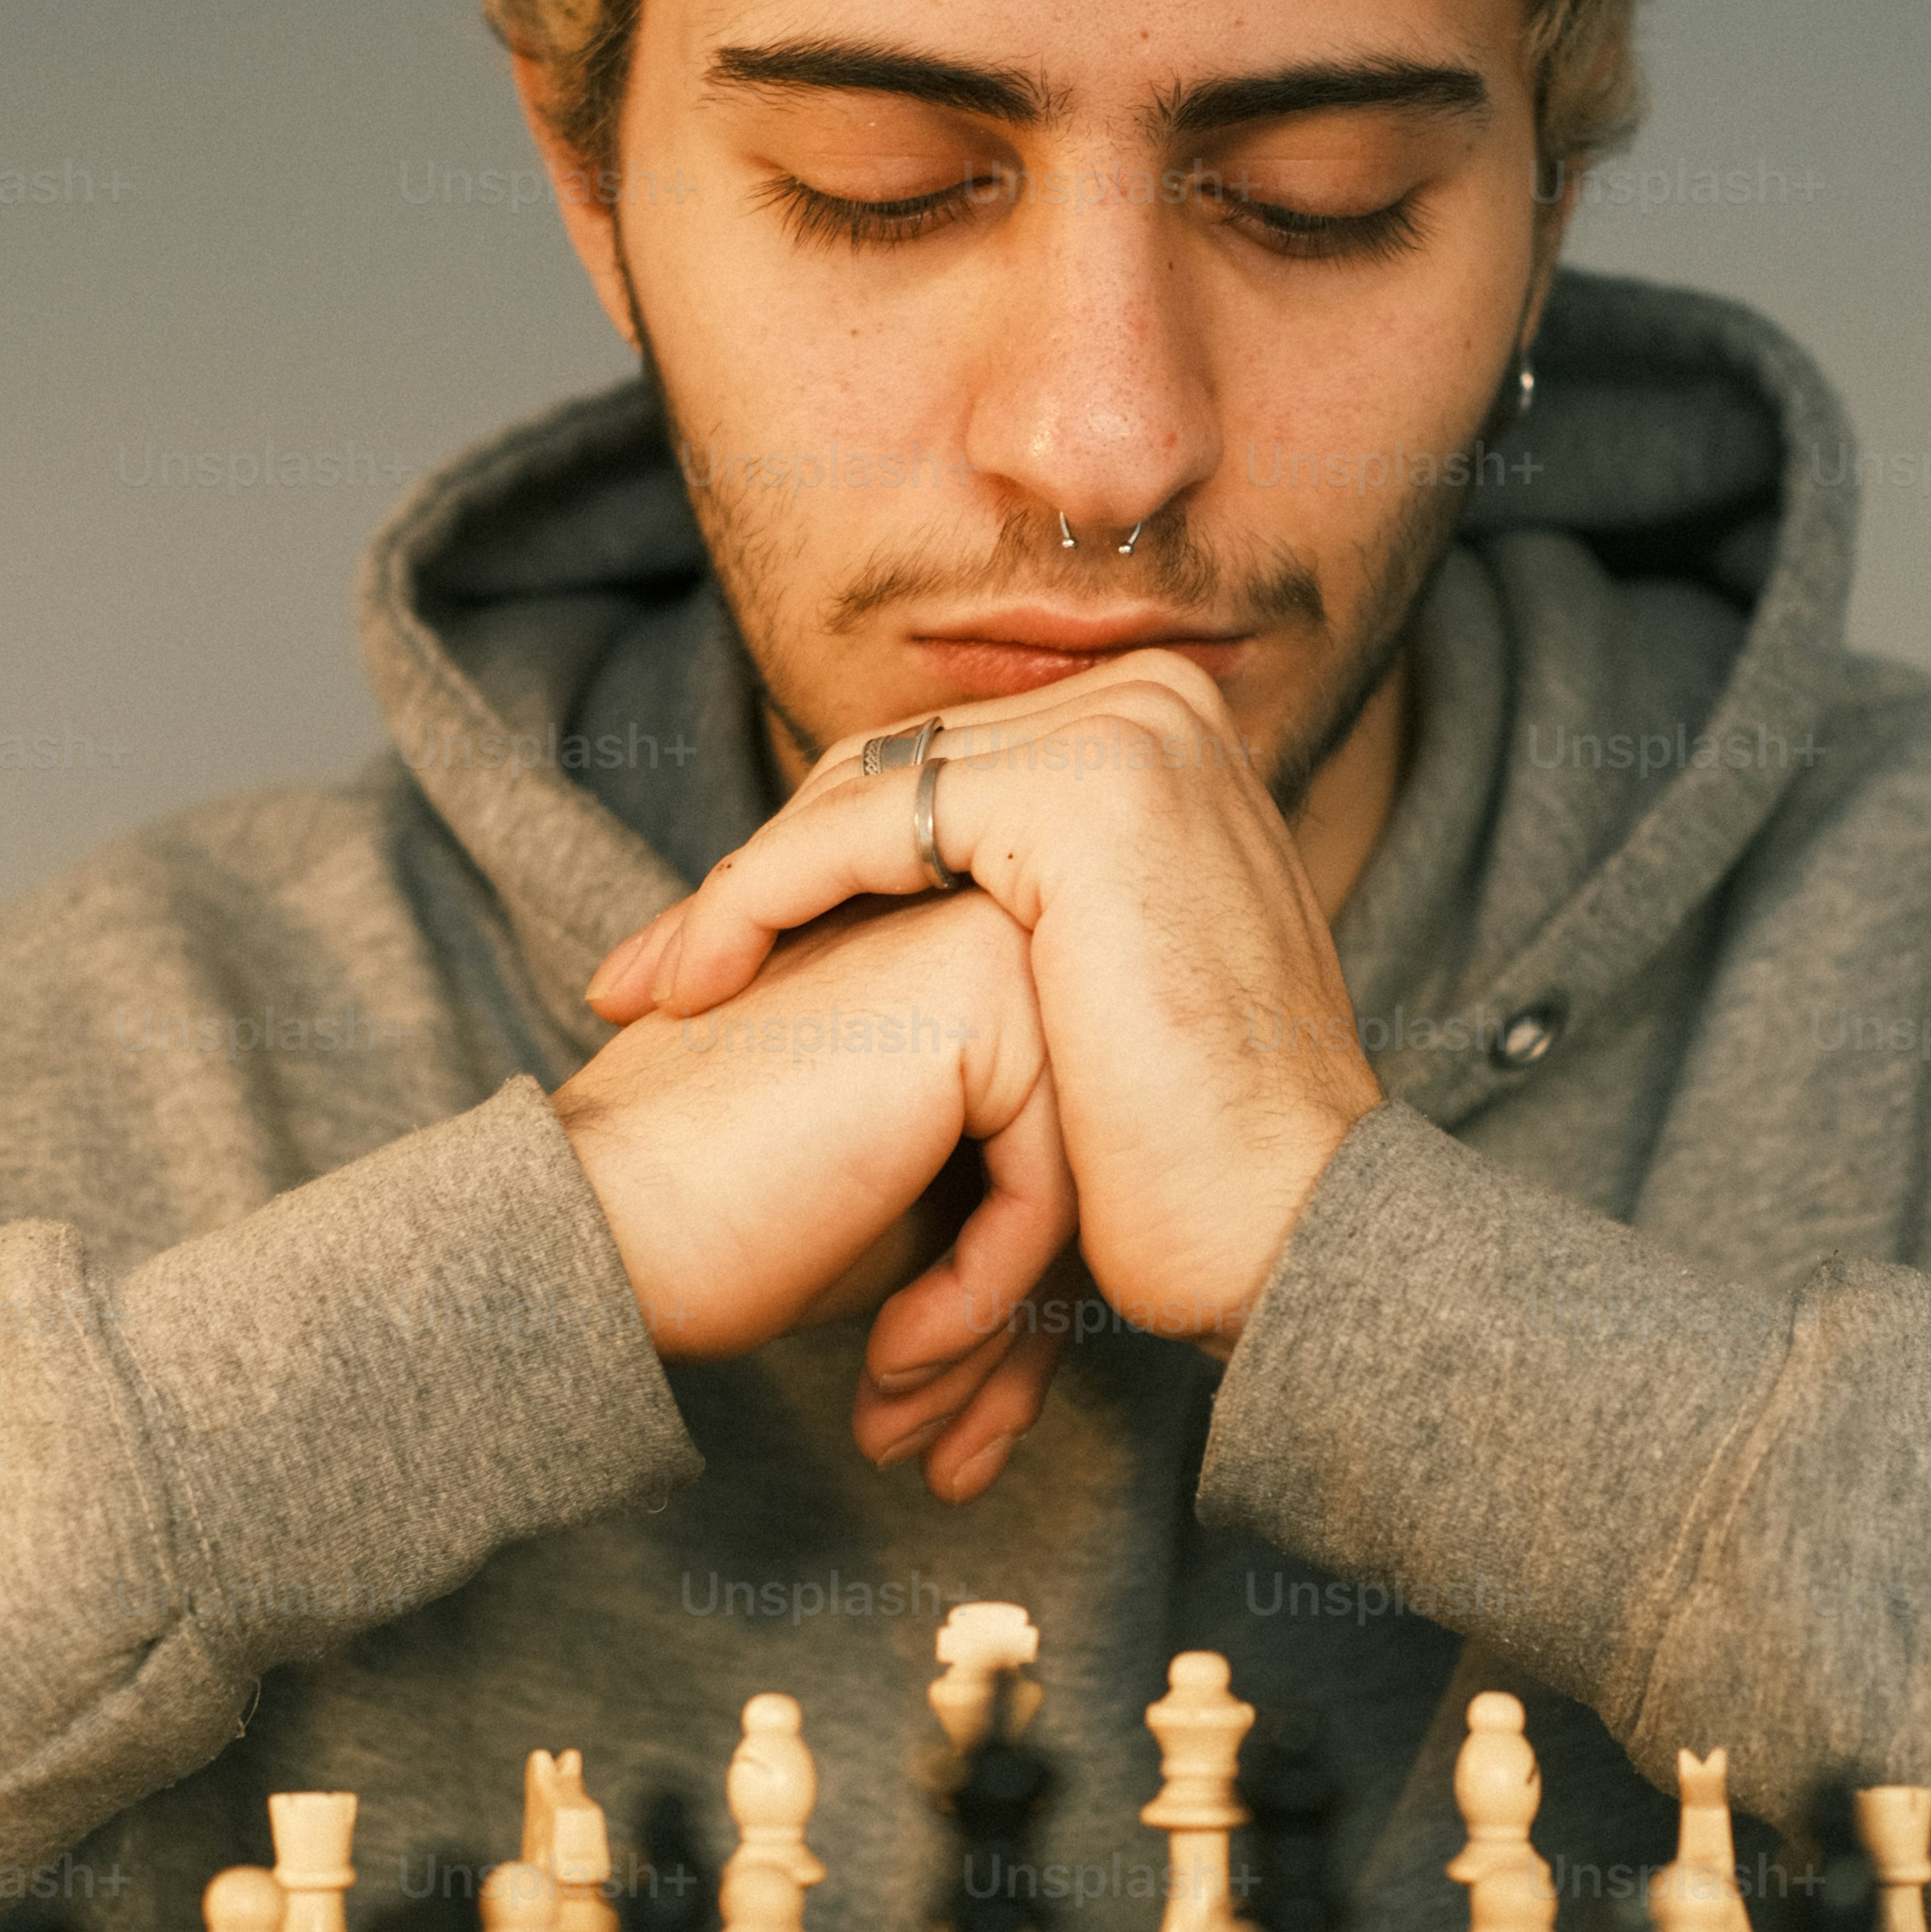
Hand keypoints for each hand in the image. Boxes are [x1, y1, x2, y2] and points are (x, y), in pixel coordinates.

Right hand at [554, 890, 1080, 1500]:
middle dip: (1012, 1332)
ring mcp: (983, 937)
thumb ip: (1012, 1211)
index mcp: (950, 960)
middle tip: (938, 1446)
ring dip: (995, 1339)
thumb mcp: (903, 1222)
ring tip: (909, 1430)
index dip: (1004, 1295)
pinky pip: (1052, 1186)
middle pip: (1071, 1162)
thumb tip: (1116, 1292)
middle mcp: (979, 920)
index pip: (1044, 1145)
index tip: (938, 1402)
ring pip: (1075, 1181)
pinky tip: (895, 1363)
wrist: (594, 1228)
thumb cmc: (721, 1226)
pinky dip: (984, 1300)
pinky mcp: (980, 993)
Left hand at [585, 652, 1382, 1369]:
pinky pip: (859, 829)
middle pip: (891, 775)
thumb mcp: (1103, 980)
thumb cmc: (1193, 1148)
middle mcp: (1157, 704)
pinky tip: (693, 984)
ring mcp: (1129, 734)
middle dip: (751, 881)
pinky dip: (756, 901)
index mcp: (1164, 732)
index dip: (805, 864)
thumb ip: (1029, 900)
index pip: (938, 775)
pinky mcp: (1082, 792)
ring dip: (731, 896)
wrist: (1287, 1227)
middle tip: (643, 976)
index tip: (695, 961)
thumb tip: (916, 882)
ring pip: (856, 795)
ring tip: (647, 993)